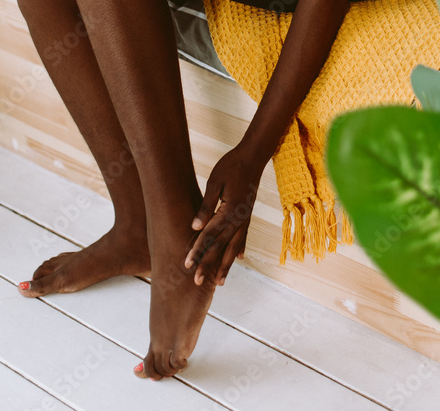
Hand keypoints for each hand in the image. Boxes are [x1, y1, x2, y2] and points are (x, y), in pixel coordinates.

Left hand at [185, 147, 264, 286]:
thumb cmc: (231, 165)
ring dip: (225, 265)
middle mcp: (238, 219)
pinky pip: (243, 236)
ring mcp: (245, 218)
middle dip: (208, 265)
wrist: (253, 156)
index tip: (186, 265)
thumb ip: (205, 206)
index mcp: (229, 211)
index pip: (209, 236)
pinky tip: (238, 259)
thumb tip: (195, 227)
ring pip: (233, 247)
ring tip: (219, 283)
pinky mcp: (248, 215)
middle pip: (220, 246)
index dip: (197, 251)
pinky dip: (239, 249)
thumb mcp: (215, 182)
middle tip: (196, 281)